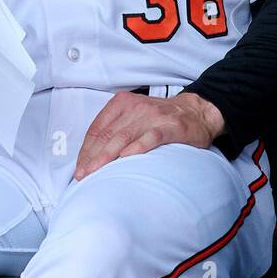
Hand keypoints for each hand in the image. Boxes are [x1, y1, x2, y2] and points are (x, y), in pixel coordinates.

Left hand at [74, 91, 225, 180]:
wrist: (197, 113)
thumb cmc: (160, 119)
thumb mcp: (133, 117)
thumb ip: (114, 130)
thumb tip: (91, 156)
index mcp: (122, 103)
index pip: (98, 128)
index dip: (86, 149)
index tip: (79, 167)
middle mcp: (136, 107)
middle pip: (108, 134)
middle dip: (92, 156)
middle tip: (83, 174)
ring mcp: (154, 116)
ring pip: (124, 136)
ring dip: (107, 156)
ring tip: (96, 172)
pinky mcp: (171, 127)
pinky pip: (151, 137)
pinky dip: (137, 148)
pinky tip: (126, 158)